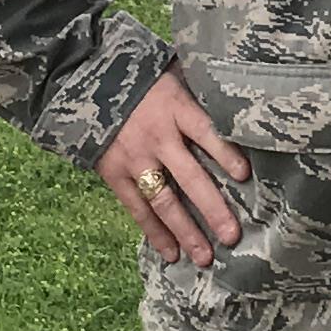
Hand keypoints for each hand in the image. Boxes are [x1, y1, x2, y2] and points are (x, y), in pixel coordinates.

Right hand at [100, 70, 250, 266]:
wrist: (86, 81)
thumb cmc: (142, 77)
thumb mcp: (173, 73)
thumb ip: (200, 91)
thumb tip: (237, 103)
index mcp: (175, 107)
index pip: (206, 131)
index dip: (225, 153)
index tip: (245, 176)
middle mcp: (156, 136)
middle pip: (189, 176)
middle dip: (212, 208)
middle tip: (232, 236)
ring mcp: (134, 158)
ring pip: (163, 200)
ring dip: (186, 231)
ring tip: (205, 257)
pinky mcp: (114, 174)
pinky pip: (137, 208)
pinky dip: (154, 232)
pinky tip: (171, 253)